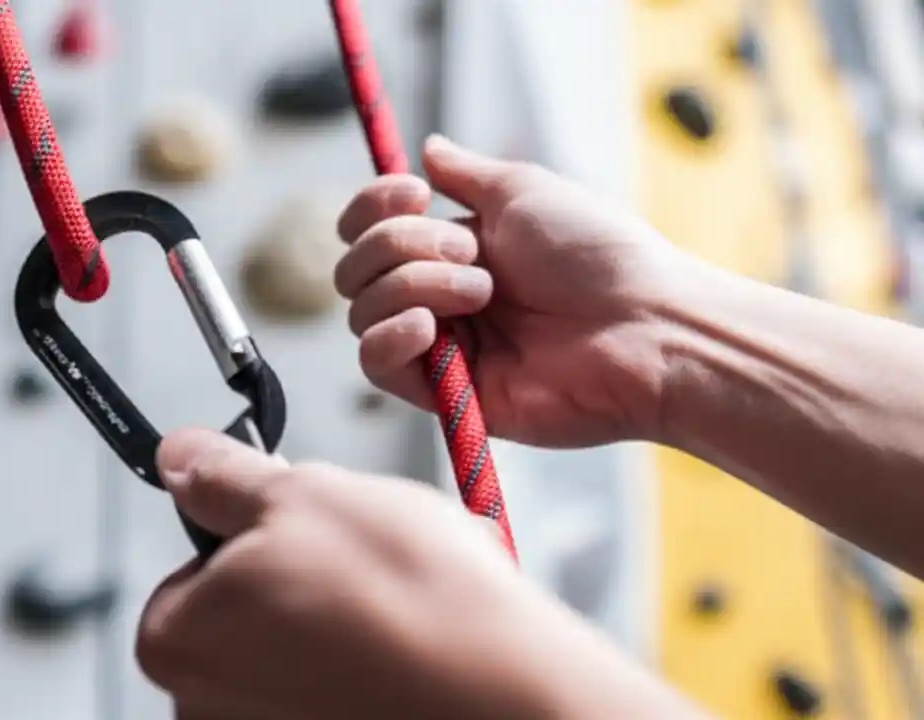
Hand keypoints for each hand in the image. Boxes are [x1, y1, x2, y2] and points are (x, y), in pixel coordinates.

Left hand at [136, 429, 703, 719]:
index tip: (294, 526)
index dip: (246, 536)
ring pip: (299, 652)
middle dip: (297, 580)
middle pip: (242, 617)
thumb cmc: (403, 601)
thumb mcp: (300, 492)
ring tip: (397, 597)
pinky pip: (341, 686)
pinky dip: (371, 662)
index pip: (188, 571)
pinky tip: (412, 639)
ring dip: (340, 619)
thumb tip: (182, 459)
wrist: (500, 686)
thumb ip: (224, 476)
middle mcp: (208, 707)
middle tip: (354, 558)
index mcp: (175, 642)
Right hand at [335, 135, 689, 446]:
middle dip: (398, 244)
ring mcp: (440, 347)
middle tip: (468, 251)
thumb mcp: (525, 193)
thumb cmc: (599, 255)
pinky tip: (427, 327)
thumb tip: (426, 148)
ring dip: (412, 286)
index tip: (412, 192)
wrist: (644, 327)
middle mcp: (438, 298)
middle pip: (357, 267)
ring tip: (481, 292)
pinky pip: (376, 364)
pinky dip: (389, 336)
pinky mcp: (444, 395)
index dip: (371, 207)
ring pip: (363, 310)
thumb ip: (466, 173)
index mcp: (454, 250)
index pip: (369, 230)